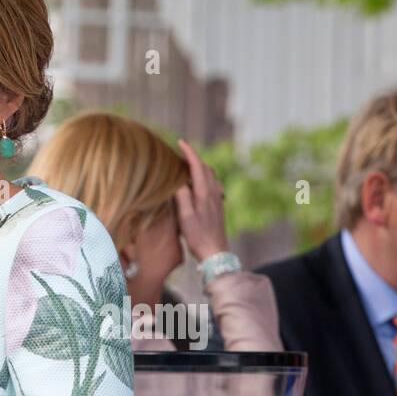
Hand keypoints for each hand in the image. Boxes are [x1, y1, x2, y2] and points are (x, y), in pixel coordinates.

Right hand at [173, 139, 228, 261]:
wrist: (216, 254)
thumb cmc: (198, 237)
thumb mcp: (186, 217)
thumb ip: (182, 196)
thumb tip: (178, 180)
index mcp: (204, 193)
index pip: (197, 166)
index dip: (189, 152)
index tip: (181, 141)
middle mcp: (213, 193)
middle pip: (205, 168)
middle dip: (193, 158)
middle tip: (180, 154)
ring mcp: (217, 199)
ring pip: (210, 176)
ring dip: (199, 167)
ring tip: (187, 167)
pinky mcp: (218, 206)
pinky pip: (213, 184)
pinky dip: (204, 177)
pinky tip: (199, 184)